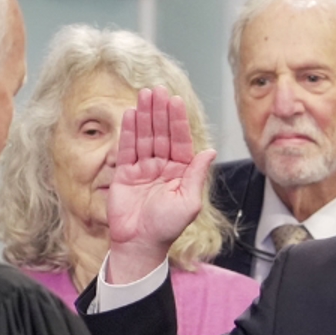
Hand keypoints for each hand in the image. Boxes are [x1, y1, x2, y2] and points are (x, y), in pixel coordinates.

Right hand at [103, 86, 216, 281]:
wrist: (139, 244)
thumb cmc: (167, 228)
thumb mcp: (189, 202)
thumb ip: (197, 175)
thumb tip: (210, 151)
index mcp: (180, 172)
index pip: (179, 141)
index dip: (177, 121)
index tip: (175, 101)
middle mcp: (162, 167)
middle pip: (161, 133)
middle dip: (160, 111)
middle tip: (158, 90)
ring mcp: (143, 168)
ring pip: (144, 136)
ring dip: (145, 115)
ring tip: (144, 95)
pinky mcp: (125, 174)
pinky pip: (128, 148)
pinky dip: (129, 131)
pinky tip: (132, 114)